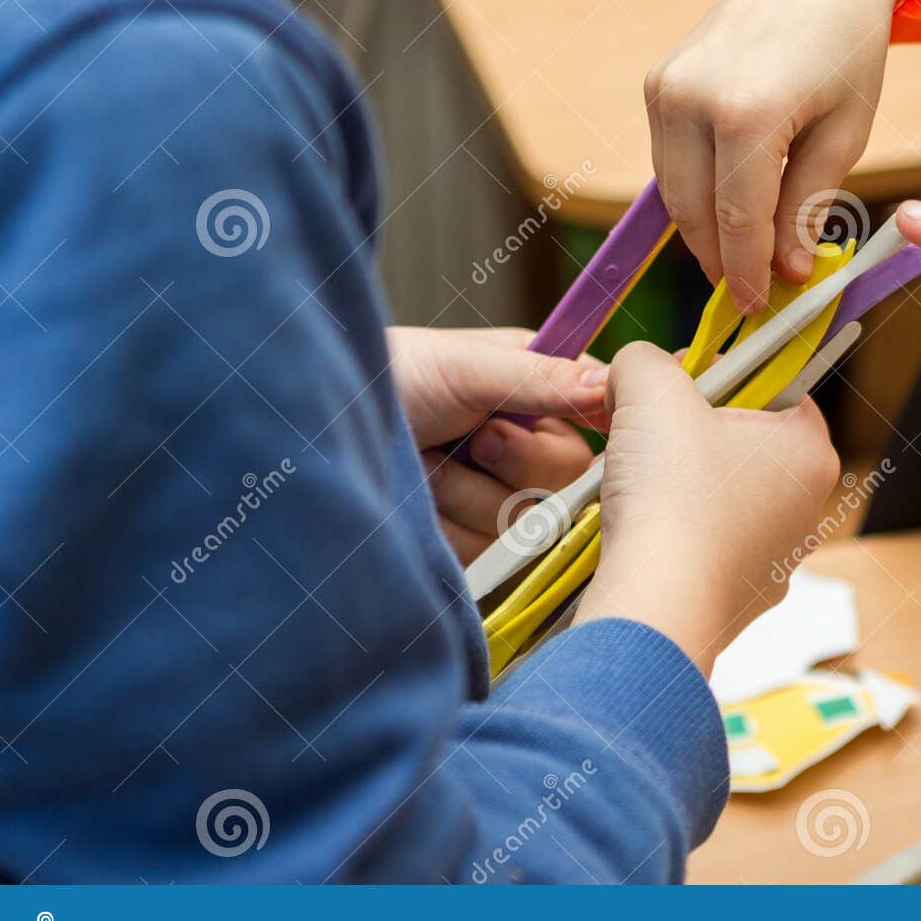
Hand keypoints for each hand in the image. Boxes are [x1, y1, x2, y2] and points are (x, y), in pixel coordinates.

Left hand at [387, 327, 604, 563]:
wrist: (311, 436)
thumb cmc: (383, 378)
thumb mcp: (464, 366)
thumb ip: (540, 378)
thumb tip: (609, 386)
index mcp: (535, 385)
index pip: (601, 411)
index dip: (602, 425)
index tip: (595, 431)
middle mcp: (525, 442)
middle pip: (572, 480)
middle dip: (517, 462)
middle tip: (474, 437)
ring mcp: (496, 496)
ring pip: (527, 522)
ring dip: (469, 493)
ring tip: (428, 461)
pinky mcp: (468, 544)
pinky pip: (486, 554)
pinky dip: (446, 528)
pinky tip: (418, 502)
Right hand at [575, 342, 840, 671]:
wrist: (654, 608)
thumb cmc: (670, 495)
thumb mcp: (650, 391)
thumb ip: (647, 361)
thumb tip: (639, 368)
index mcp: (810, 454)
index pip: (781, 387)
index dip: (726, 371)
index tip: (680, 380)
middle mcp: (807, 511)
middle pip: (747, 441)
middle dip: (693, 428)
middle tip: (648, 429)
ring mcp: (776, 560)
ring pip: (723, 495)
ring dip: (678, 480)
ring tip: (636, 483)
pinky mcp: (739, 598)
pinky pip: (705, 544)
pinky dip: (673, 531)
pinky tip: (640, 531)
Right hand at [646, 0, 911, 312]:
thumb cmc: (846, 42)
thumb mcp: (846, 133)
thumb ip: (808, 205)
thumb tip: (789, 272)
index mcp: (748, 111)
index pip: (739, 220)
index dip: (748, 272)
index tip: (758, 306)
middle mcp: (692, 98)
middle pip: (696, 212)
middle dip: (723, 260)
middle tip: (752, 291)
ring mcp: (666, 88)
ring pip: (674, 193)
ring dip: (705, 232)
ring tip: (742, 259)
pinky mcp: (657, 84)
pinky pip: (669, 161)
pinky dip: (695, 193)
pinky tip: (727, 211)